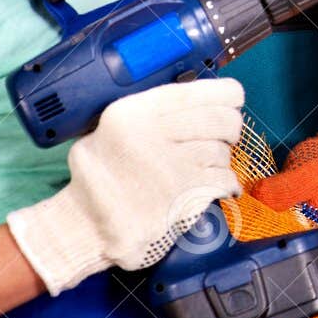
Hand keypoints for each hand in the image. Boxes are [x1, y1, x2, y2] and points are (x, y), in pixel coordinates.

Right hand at [6, 77, 245, 295]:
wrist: (83, 226)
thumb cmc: (101, 176)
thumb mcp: (112, 128)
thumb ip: (152, 113)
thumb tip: (206, 100)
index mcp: (134, 112)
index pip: (199, 91)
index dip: (227, 95)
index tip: (234, 101)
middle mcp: (151, 134)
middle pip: (220, 119)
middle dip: (231, 127)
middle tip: (227, 136)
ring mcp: (169, 167)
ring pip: (222, 151)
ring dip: (222, 159)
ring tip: (206, 166)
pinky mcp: (181, 197)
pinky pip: (223, 179)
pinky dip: (228, 182)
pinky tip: (222, 186)